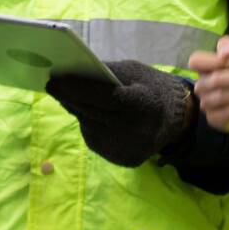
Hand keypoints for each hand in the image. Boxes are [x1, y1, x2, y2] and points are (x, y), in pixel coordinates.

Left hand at [46, 60, 194, 167]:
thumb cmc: (151, 88)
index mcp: (144, 104)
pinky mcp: (124, 160)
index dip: (78, 88)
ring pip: (90, 126)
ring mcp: (130, 148)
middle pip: (93, 113)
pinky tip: (88, 114)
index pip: (105, 97)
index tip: (53, 79)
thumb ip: (107, 72)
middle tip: (51, 85)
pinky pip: (96, 139)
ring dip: (77, 111)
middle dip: (69, 97)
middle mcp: (138, 131)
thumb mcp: (134, 72)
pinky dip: (89, 125)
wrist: (177, 120)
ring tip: (65, 95)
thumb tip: (71, 69)